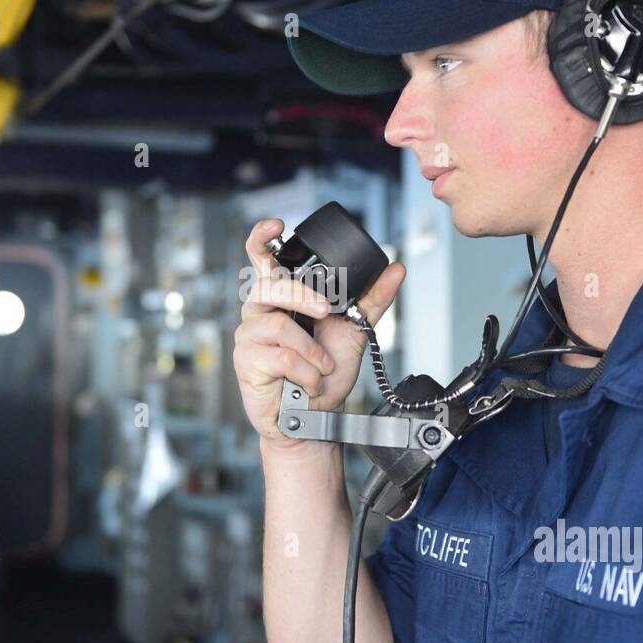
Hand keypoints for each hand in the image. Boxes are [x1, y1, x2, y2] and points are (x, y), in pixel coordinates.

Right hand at [233, 218, 405, 451]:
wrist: (319, 416)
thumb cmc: (327, 374)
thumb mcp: (355, 331)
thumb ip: (372, 299)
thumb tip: (396, 269)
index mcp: (282, 296)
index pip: (262, 259)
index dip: (263, 237)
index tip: (278, 226)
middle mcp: (261, 311)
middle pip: (269, 286)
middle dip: (302, 298)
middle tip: (326, 311)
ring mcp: (250, 336)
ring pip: (278, 325)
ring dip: (312, 351)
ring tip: (323, 366)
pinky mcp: (246, 362)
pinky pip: (280, 357)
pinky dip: (306, 371)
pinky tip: (309, 382)